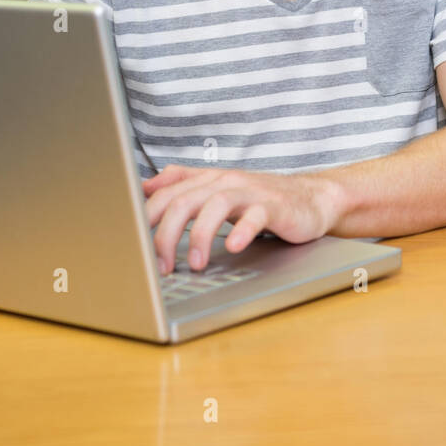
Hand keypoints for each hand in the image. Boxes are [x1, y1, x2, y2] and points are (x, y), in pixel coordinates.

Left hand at [142, 163, 341, 273]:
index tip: (133, 244)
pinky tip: (233, 247)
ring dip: (200, 236)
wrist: (312, 198)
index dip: (146, 217)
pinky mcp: (275, 207)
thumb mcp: (218, 187)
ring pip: (216, 204)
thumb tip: (145, 185)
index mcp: (208, 180)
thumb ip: (183, 182)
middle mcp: (226, 182)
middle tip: (160, 265)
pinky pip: (256, 216)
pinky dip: (242, 231)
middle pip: (185, 200)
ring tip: (194, 264)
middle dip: (166, 234)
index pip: (167, 193)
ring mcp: (251, 192)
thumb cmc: (261, 199)